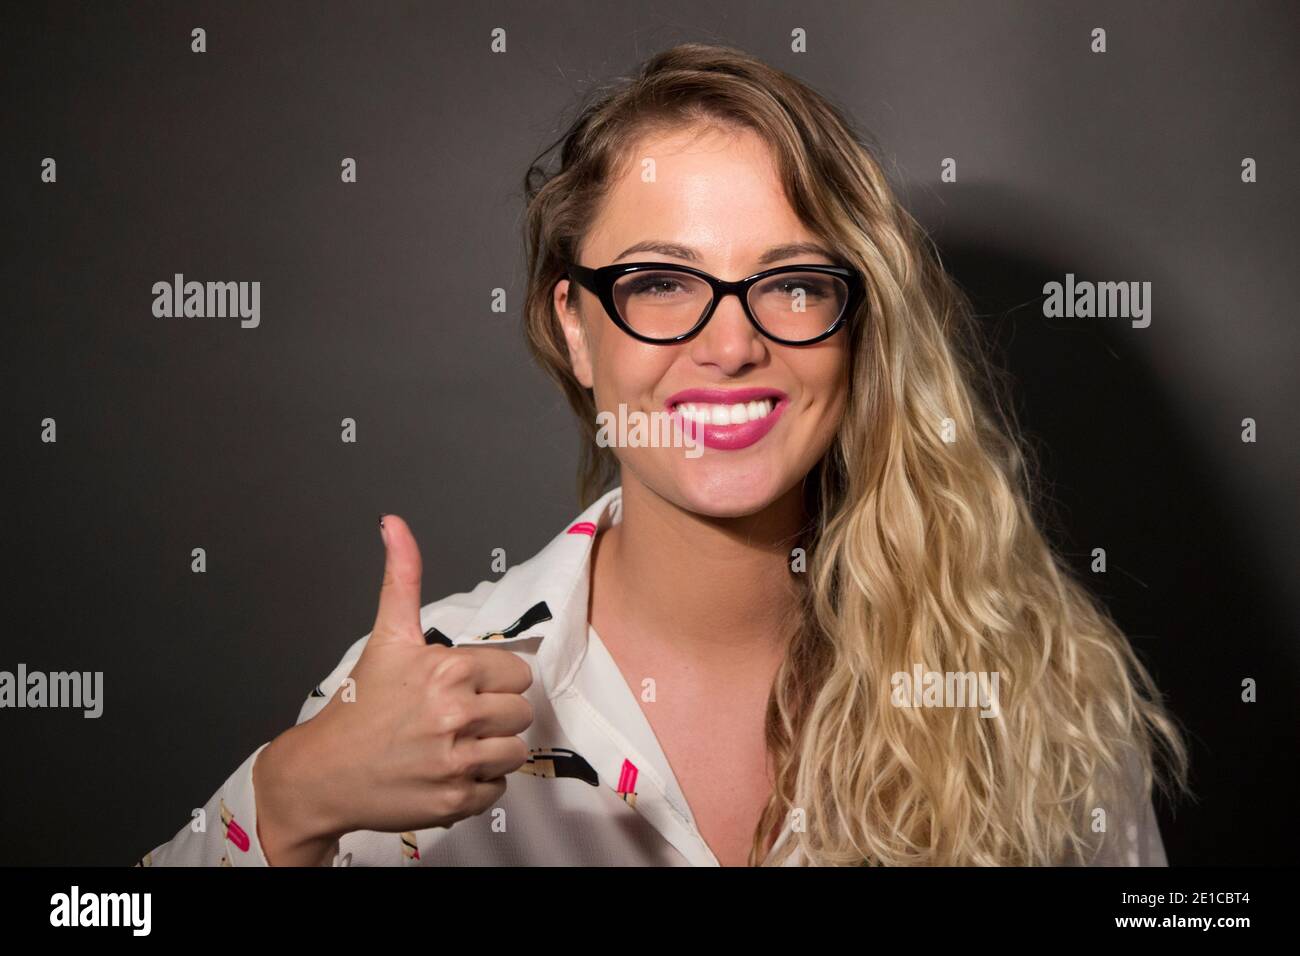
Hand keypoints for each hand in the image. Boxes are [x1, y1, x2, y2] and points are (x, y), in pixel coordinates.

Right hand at [254, 514, 533, 863]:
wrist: (321, 773)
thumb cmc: (359, 706)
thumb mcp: (387, 637)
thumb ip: (402, 577)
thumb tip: (394, 523)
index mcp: (448, 670)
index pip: (516, 674)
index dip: (492, 682)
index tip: (463, 689)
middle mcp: (455, 714)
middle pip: (520, 712)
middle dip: (493, 716)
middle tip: (455, 719)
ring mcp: (456, 760)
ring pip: (514, 751)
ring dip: (489, 751)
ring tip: (451, 745)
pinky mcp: (455, 800)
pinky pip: (498, 789)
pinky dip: (477, 786)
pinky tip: (445, 772)